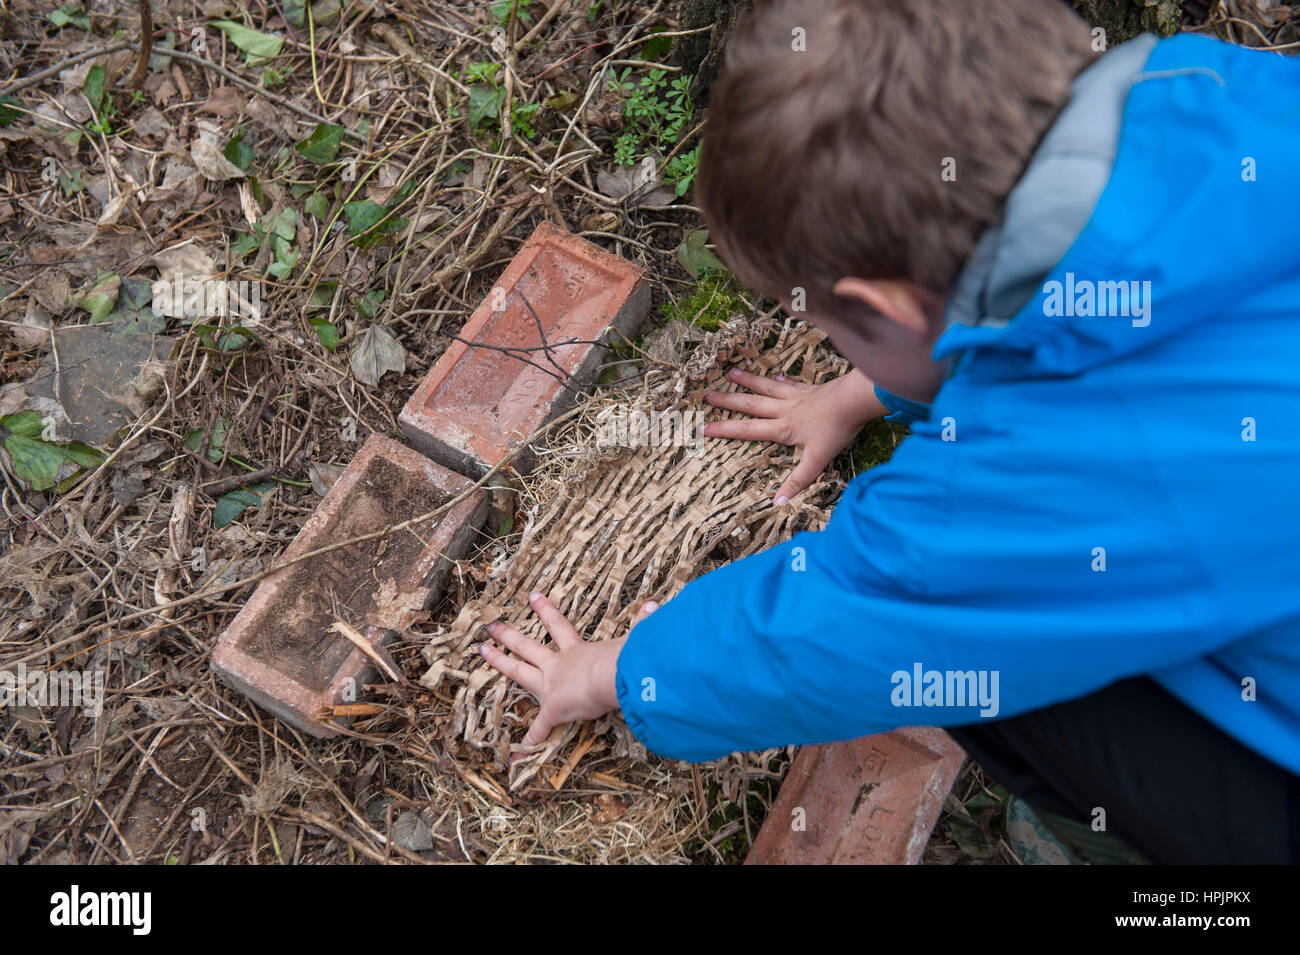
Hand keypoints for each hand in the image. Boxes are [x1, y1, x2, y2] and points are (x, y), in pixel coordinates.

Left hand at [479, 592, 658, 747]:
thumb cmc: (622, 659)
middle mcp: (559, 665)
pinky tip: (523, 745)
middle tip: (490, 626)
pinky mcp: (553, 709)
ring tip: (482, 652)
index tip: (532, 596)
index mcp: (576, 650)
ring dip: (500, 663)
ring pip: (518, 672)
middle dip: (508, 636)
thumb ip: (644, 626)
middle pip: (527, 647)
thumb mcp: (632, 639)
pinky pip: (540, 727)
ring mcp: (551, 686)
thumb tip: (657, 606)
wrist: (613, 678)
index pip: (558, 627)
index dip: (545, 611)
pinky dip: (533, 736)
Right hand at [703, 367, 885, 502]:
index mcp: (783, 429)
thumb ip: (797, 482)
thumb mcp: (817, 461)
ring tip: (732, 373)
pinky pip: (790, 383)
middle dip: (728, 401)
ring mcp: (796, 397)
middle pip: (751, 405)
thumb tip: (777, 503)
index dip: (725, 429)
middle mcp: (784, 410)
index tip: (704, 427)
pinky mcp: (810, 389)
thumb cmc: (836, 430)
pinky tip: (776, 375)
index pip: (747, 430)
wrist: (854, 401)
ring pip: (767, 388)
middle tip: (708, 395)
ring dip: (749, 381)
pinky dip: (781, 379)